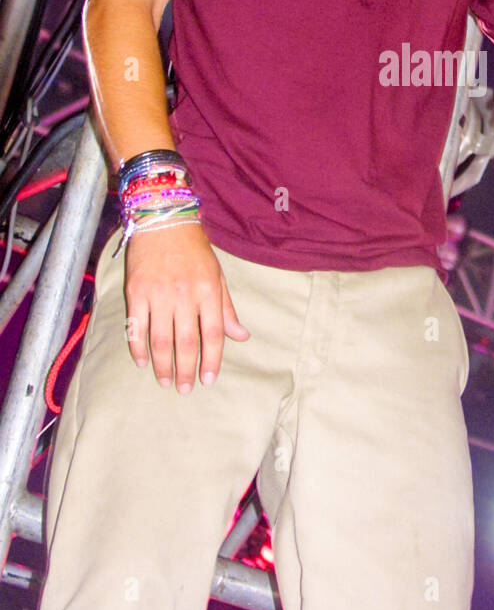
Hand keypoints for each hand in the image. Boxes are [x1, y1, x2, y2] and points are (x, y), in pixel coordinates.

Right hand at [123, 220, 249, 393]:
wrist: (163, 220)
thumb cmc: (194, 249)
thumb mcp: (217, 276)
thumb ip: (226, 309)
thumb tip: (241, 337)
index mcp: (208, 291)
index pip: (213, 334)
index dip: (211, 361)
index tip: (209, 380)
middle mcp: (184, 295)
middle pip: (185, 343)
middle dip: (186, 370)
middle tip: (185, 390)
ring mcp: (158, 294)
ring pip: (161, 340)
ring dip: (163, 365)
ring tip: (165, 382)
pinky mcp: (136, 291)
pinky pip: (137, 327)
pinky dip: (138, 347)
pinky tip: (143, 362)